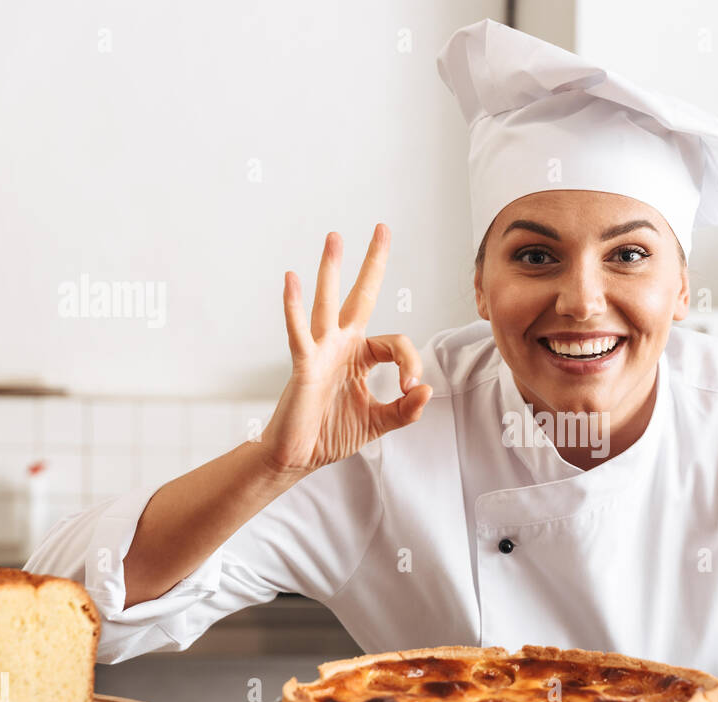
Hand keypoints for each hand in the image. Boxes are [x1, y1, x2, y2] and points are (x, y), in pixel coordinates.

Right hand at [258, 226, 432, 477]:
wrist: (298, 456)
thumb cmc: (331, 434)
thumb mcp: (379, 422)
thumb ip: (404, 410)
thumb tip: (425, 391)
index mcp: (360, 356)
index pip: (396, 343)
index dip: (410, 362)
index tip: (411, 388)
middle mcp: (340, 346)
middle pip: (359, 296)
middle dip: (372, 264)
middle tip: (382, 228)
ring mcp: (320, 351)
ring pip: (327, 303)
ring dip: (331, 269)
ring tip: (334, 237)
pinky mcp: (303, 364)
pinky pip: (299, 332)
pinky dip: (294, 307)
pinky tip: (292, 279)